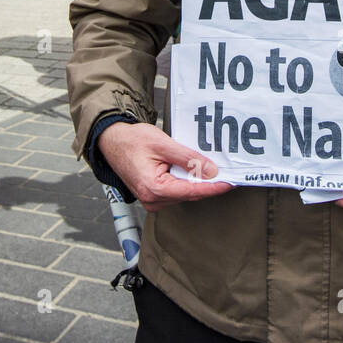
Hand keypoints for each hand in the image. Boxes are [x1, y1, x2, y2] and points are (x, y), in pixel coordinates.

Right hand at [97, 122, 232, 212]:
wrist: (112, 141)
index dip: (214, 187)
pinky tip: (192, 169)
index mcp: (154, 189)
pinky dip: (186, 181)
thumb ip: (188, 158)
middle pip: (190, 194)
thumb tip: (211, 171)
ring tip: (207, 165)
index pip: (192, 191)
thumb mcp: (163, 144)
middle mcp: (153, 200)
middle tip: (226, 170)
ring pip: (185, 193)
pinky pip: (176, 191)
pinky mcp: (154, 197)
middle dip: (208, 183)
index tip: (231, 182)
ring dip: (196, 181)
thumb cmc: (132, 141)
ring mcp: (152, 201)